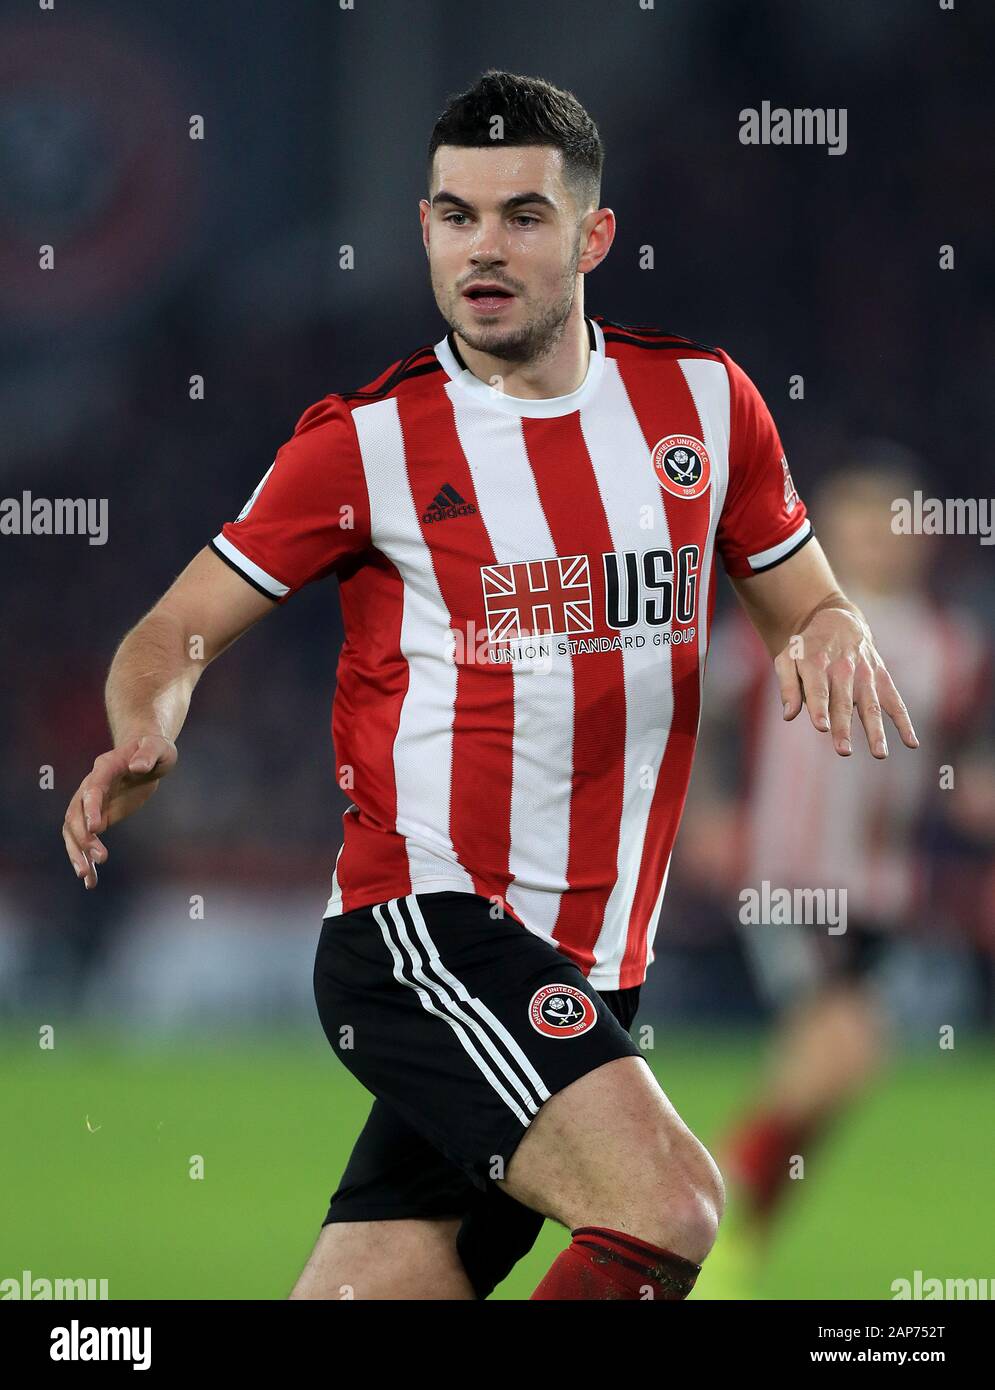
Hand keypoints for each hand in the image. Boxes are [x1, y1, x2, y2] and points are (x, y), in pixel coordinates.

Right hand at [62, 734, 176, 887]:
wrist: (147, 754)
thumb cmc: (155, 749)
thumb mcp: (158, 748)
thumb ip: (148, 754)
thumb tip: (137, 766)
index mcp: (105, 768)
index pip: (92, 789)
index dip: (91, 807)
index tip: (95, 827)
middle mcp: (91, 786)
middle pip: (76, 814)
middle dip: (83, 837)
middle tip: (99, 858)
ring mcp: (92, 803)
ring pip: (74, 830)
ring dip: (77, 852)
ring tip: (86, 876)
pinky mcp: (99, 816)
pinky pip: (86, 839)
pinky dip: (85, 858)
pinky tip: (90, 880)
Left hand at [775, 607, 918, 757]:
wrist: (838, 621)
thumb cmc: (807, 648)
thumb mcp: (788, 659)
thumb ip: (787, 687)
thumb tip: (788, 715)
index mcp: (817, 664)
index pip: (819, 690)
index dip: (819, 708)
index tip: (822, 727)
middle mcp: (843, 670)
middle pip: (843, 703)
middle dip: (843, 727)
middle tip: (843, 751)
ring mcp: (866, 675)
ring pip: (871, 706)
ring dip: (876, 730)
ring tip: (879, 754)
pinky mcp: (882, 679)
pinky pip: (895, 702)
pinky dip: (904, 722)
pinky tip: (911, 742)